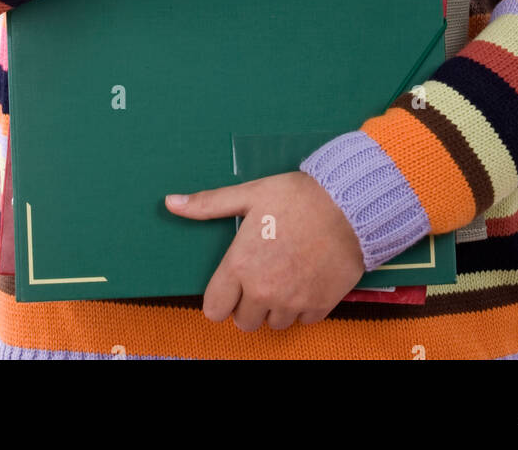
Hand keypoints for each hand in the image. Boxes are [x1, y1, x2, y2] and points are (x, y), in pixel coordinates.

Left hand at [164, 172, 365, 331]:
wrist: (348, 204)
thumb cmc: (295, 196)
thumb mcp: (249, 194)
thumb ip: (208, 204)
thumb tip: (170, 203)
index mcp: (240, 266)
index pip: (213, 310)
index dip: (220, 297)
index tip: (232, 282)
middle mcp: (263, 291)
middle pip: (243, 322)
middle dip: (247, 303)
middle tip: (261, 274)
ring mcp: (292, 302)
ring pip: (272, 323)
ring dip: (275, 306)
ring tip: (284, 273)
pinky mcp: (319, 306)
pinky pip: (302, 320)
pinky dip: (302, 305)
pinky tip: (306, 277)